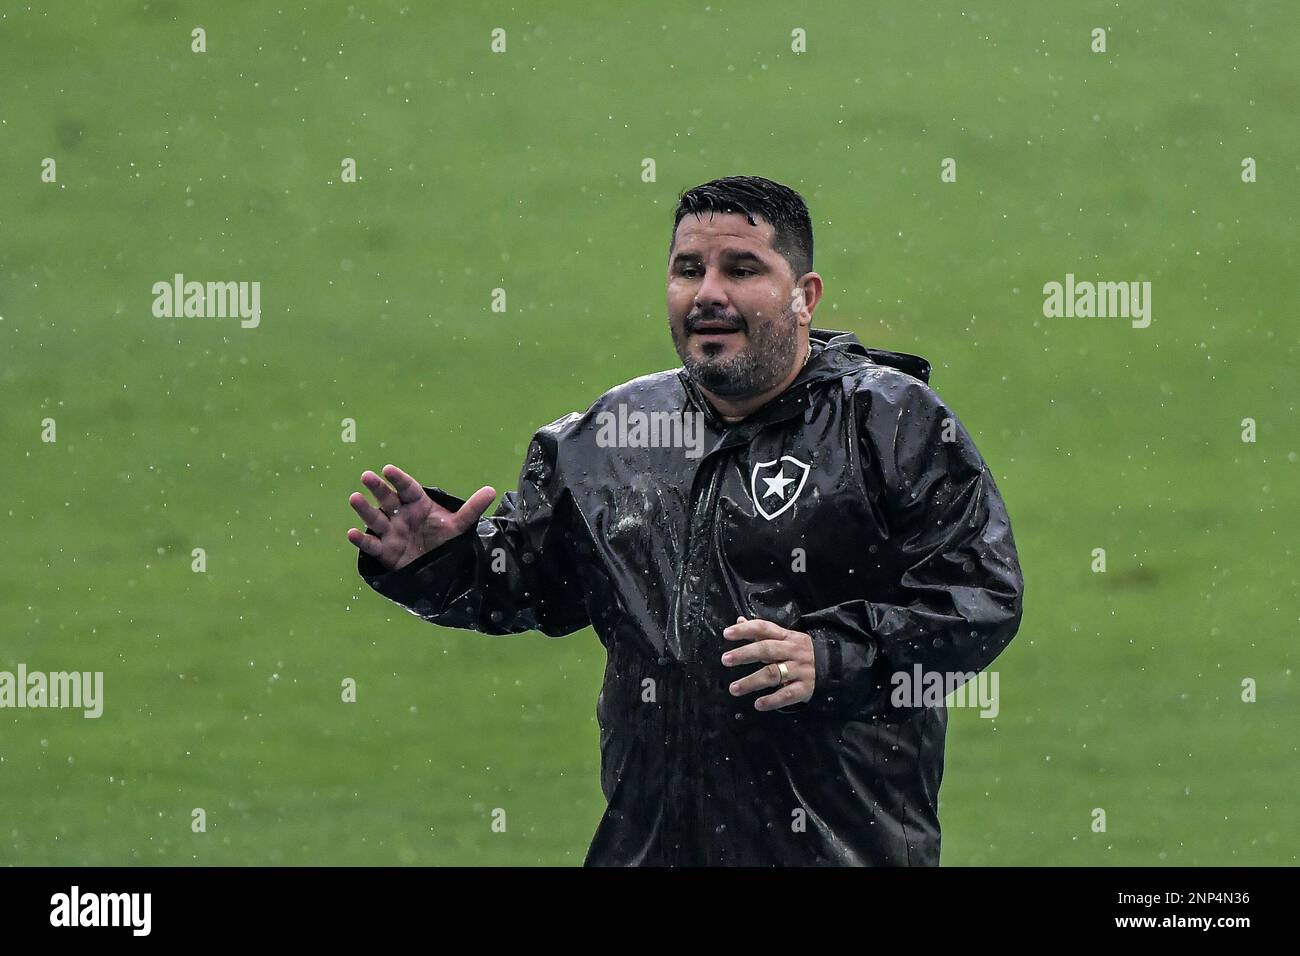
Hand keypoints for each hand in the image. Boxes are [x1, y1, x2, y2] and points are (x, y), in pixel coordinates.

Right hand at [345, 464, 496, 571]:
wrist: (436, 566)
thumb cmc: (443, 539)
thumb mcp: (459, 525)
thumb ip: (472, 508)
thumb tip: (492, 490)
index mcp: (417, 504)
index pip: (408, 489)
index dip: (398, 479)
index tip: (388, 469)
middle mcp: (401, 515)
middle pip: (388, 499)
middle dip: (377, 489)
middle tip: (367, 476)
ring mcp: (391, 532)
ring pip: (375, 519)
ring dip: (364, 509)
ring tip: (354, 498)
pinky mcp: (385, 551)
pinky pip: (371, 545)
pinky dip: (361, 540)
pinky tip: (352, 533)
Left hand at [720, 616, 814, 710]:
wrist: (836, 667)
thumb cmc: (801, 652)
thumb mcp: (785, 638)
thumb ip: (762, 633)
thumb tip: (738, 621)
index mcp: (787, 637)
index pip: (764, 628)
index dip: (746, 630)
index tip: (727, 634)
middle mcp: (793, 651)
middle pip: (767, 649)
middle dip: (745, 654)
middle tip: (725, 660)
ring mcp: (800, 670)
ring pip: (773, 674)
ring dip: (751, 682)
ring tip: (734, 689)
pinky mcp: (805, 688)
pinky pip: (787, 695)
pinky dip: (772, 700)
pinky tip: (758, 705)